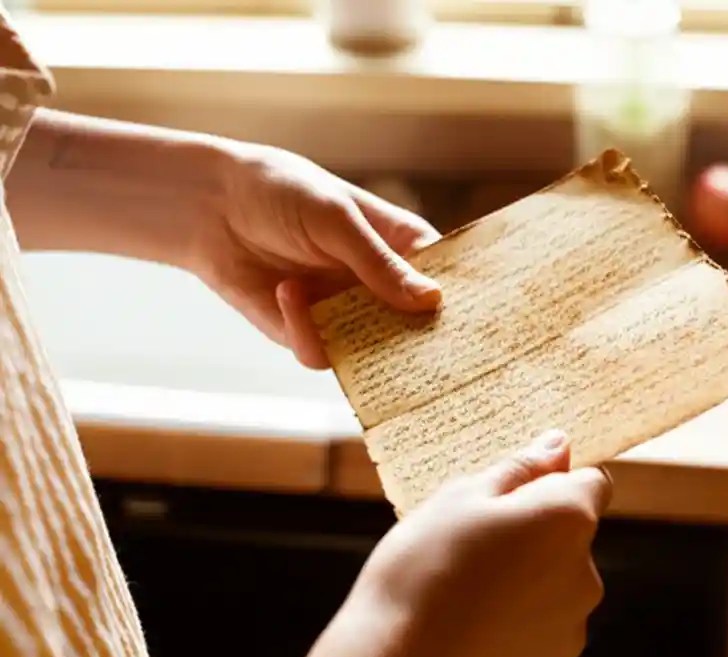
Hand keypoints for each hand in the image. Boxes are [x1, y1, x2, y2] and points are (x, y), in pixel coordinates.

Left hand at [192, 143, 442, 368]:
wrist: (210, 207)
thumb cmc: (281, 192)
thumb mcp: (337, 219)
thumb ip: (379, 263)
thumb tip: (432, 302)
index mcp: (400, 246)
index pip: (445, 277)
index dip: (463, 299)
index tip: (480, 321)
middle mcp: (379, 285)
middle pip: (418, 325)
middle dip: (423, 342)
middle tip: (433, 355)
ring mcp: (346, 313)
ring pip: (376, 353)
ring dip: (366, 349)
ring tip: (348, 324)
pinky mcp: (310, 334)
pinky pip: (323, 355)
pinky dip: (309, 334)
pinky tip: (288, 295)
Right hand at [305, 431, 611, 656]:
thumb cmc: (423, 569)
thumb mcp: (462, 496)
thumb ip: (521, 468)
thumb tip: (559, 446)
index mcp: (569, 519)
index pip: (591, 481)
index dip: (555, 477)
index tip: (514, 488)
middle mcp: (587, 571)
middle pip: (571, 532)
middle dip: (535, 527)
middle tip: (474, 537)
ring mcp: (573, 620)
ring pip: (556, 577)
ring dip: (527, 571)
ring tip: (467, 582)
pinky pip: (544, 618)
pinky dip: (519, 612)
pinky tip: (474, 617)